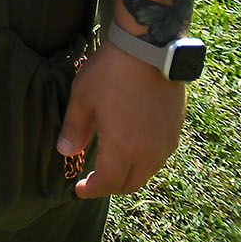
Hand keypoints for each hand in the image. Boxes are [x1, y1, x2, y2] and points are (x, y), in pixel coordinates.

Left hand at [58, 40, 186, 197]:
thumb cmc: (110, 73)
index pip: (108, 182)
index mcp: (123, 149)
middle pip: (130, 184)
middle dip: (109, 187)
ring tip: (110, 167)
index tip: (78, 189)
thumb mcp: (82, 99)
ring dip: (127, 176)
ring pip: (146, 173)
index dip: (91, 189)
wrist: (148, 51)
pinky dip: (142, 163)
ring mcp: (165, 143)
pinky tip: (130, 150)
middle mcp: (148, 153)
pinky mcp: (174, 132)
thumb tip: (65, 152)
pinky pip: (158, 158)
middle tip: (93, 182)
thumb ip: (74, 129)